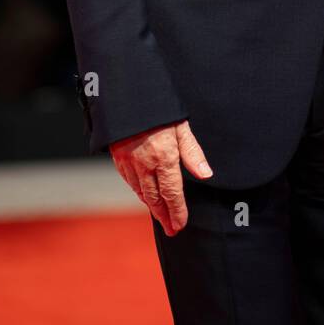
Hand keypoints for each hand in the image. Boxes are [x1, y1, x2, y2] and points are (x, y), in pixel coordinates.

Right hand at [109, 120, 212, 235]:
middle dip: (164, 217)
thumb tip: (206, 175)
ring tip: (160, 217)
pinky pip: (129, 181)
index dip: (177, 211)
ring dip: (151, 207)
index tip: (181, 224)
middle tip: (171, 230)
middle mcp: (145, 163)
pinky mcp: (118, 157)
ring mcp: (129, 162)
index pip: (172, 193)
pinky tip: (144, 196)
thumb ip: (193, 153)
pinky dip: (138, 192)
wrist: (127, 94)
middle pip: (155, 198)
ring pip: (141, 192)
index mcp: (164, 157)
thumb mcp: (181, 126)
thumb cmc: (158, 109)